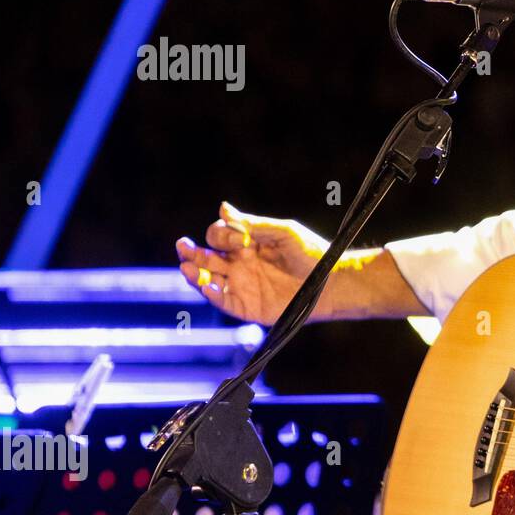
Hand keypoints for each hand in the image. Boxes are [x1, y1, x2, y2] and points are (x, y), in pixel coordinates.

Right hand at [176, 201, 330, 325]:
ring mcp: (242, 285)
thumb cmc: (311, 254)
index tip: (240, 239)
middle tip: (183, 246)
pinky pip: (224, 301)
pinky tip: (208, 286)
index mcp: (246, 245)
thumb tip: (223, 208)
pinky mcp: (248, 306)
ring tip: (187, 267)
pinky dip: (213, 295)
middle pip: (206, 257)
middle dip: (192, 251)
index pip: (218, 236)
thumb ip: (255, 224)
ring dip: (195, 273)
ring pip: (208, 279)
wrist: (331, 282)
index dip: (222, 235)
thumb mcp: (284, 232)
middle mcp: (239, 264)